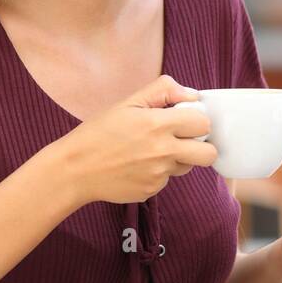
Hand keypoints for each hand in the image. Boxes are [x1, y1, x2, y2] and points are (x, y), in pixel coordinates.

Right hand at [48, 75, 217, 207]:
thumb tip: (192, 95)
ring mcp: (158, 175)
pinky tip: (137, 166)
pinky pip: (167, 181)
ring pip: (187, 167)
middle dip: (201, 145)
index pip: (203, 123)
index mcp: (158, 125)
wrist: (74, 169)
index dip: (196, 120)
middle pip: (208, 154)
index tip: (183, 120)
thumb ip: (163, 91)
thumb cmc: (99, 133)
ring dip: (178, 159)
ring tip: (151, 152)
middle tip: (182, 140)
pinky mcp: (151, 191)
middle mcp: (162, 152)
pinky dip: (158, 173)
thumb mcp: (127, 103)